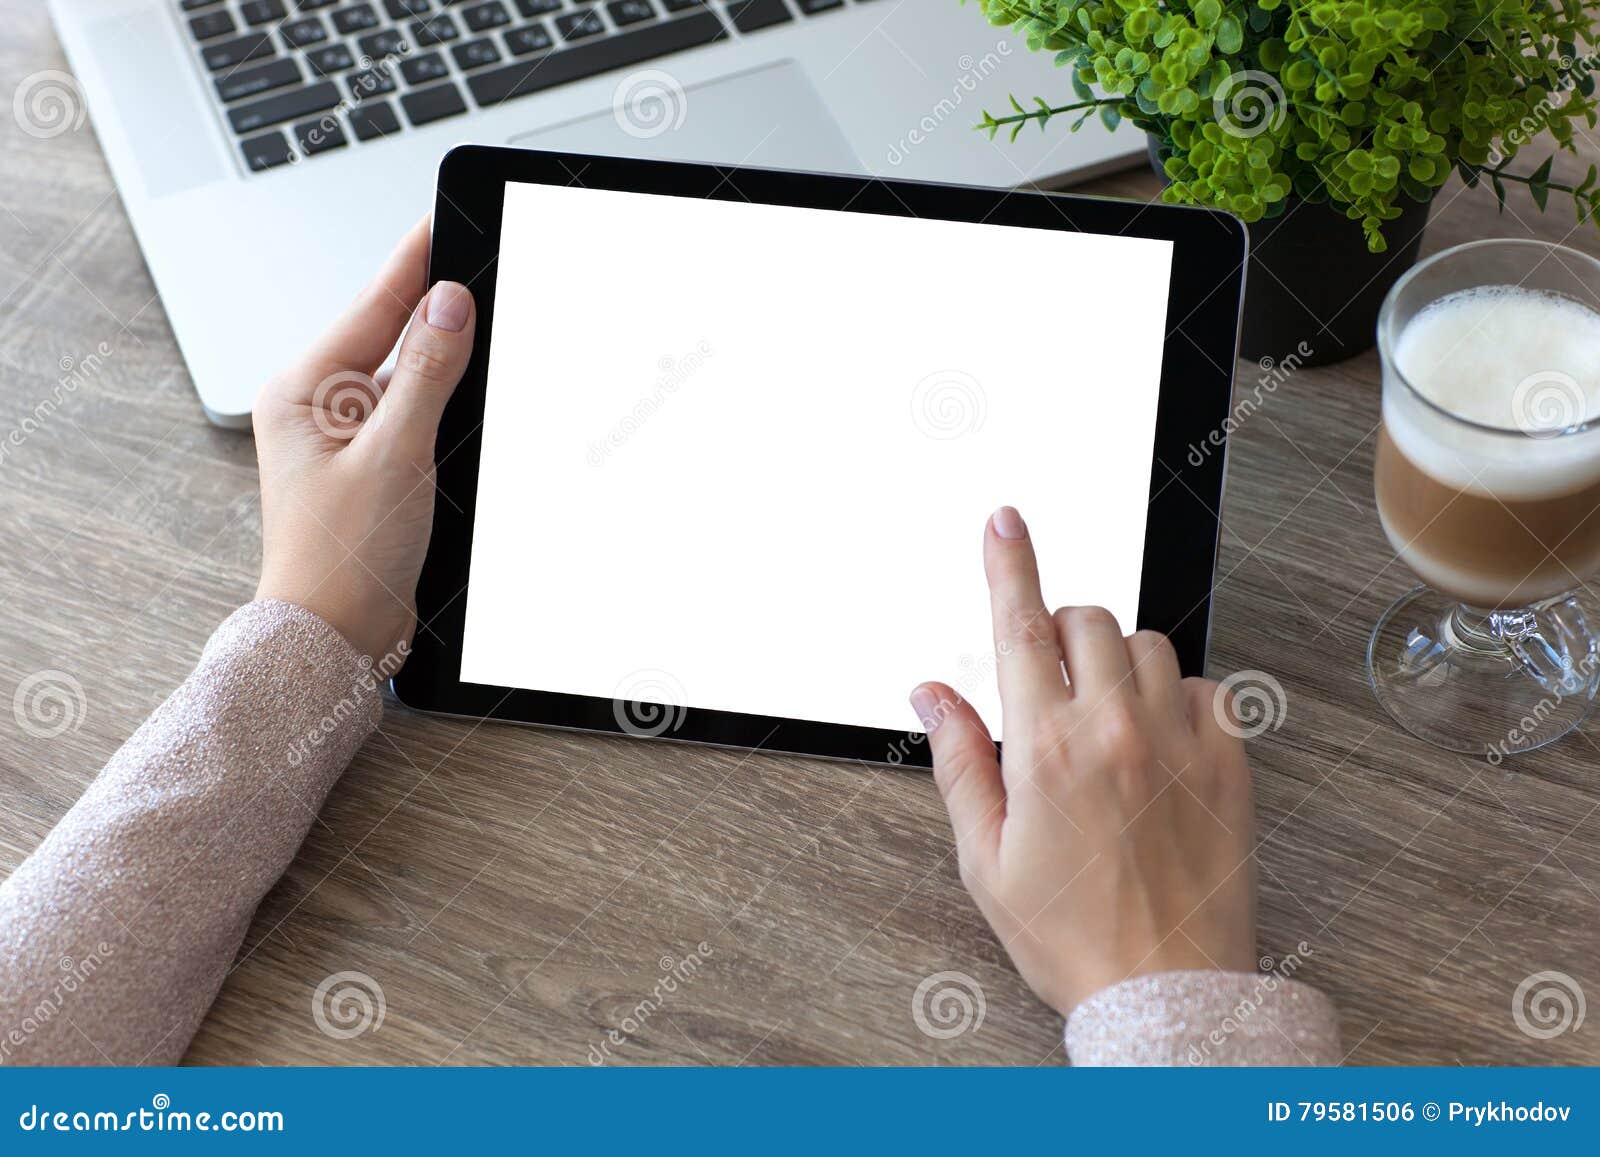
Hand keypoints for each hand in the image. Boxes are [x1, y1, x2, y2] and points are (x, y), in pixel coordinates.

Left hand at [253, 217, 475, 662]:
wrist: (335, 635)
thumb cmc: (341, 558)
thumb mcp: (393, 454)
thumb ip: (426, 373)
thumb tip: (449, 304)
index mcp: (304, 390)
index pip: (374, 305)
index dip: (417, 260)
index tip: (446, 219)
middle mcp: (319, 405)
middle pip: (393, 333)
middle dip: (441, 305)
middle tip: (485, 264)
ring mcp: (345, 436)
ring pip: (409, 373)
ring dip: (447, 358)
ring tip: (487, 322)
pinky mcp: (371, 465)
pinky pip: (414, 412)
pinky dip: (445, 401)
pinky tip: (472, 391)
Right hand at [910, 505, 1254, 1018]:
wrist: (1169, 991)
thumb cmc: (1072, 935)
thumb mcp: (986, 859)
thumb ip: (959, 763)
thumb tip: (933, 695)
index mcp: (1045, 750)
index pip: (1019, 627)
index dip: (1008, 563)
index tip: (1005, 520)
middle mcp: (1115, 731)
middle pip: (1087, 620)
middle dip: (1058, 629)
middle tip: (1046, 676)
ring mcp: (1179, 742)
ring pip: (1147, 643)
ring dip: (1115, 658)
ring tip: (1101, 713)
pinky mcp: (1228, 763)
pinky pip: (1206, 686)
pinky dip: (1176, 694)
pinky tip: (1157, 736)